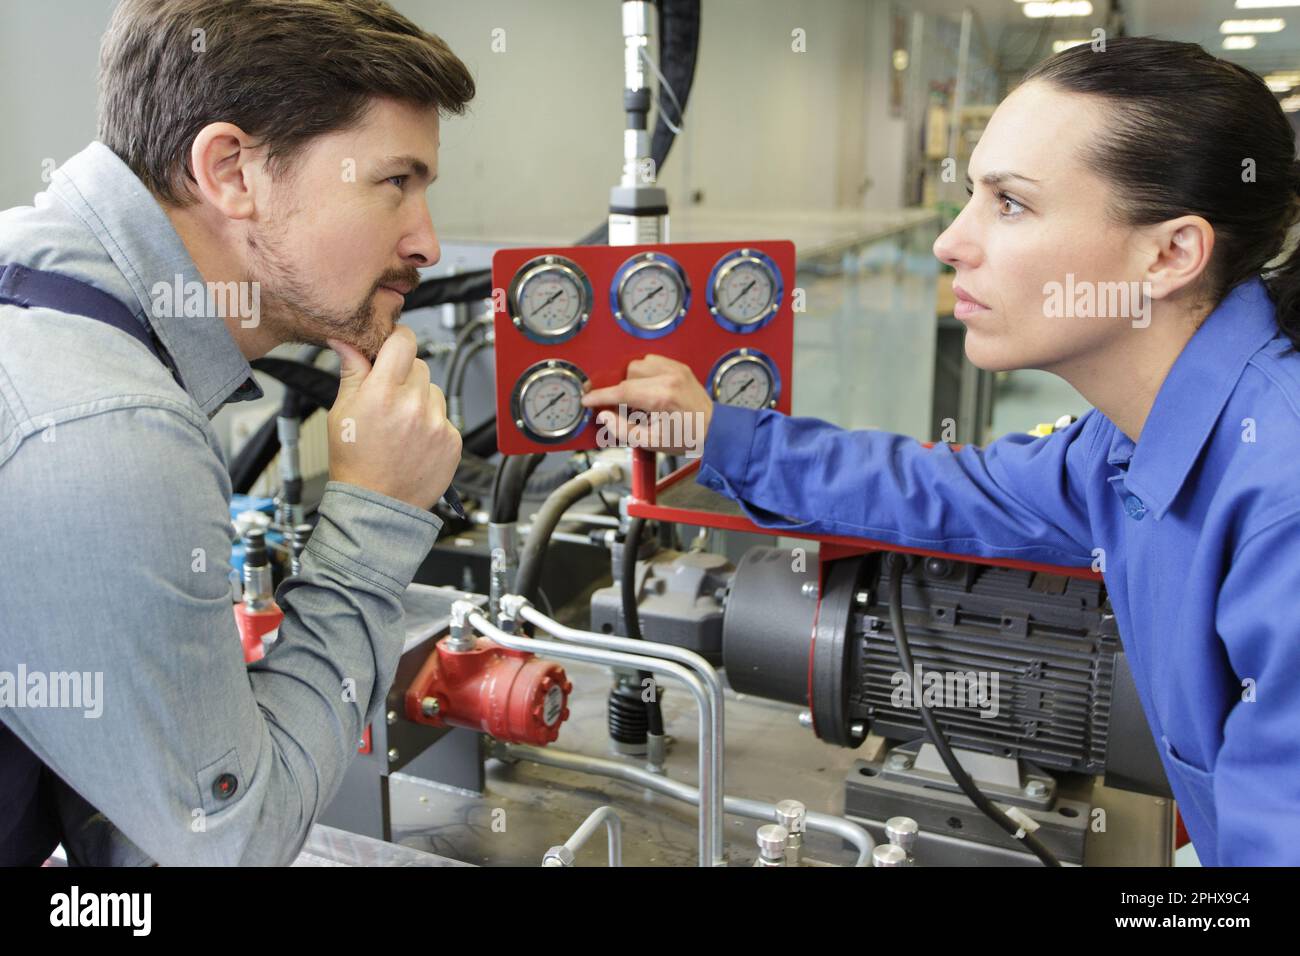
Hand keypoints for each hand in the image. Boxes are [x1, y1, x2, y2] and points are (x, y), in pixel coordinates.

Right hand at [327, 326, 461, 510]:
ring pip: (434, 390)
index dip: (397, 339)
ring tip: (400, 424)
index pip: (403, 341)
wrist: (377, 505)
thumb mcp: (341, 412)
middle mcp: (414, 405)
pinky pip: (445, 417)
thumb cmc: (355, 463)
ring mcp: (437, 423)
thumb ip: (351, 372)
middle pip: (419, 365)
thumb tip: (346, 342)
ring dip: (420, 399)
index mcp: (383, 393)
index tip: (391, 346)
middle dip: (404, 375)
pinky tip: (414, 439)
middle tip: (388, 398)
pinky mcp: (453, 439)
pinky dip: (432, 423)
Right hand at [580, 354, 713, 456]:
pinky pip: (652, 361)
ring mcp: (676, 369)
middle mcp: (669, 378)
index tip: (588, 400)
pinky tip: (648, 389)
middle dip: (620, 392)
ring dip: (632, 380)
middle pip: (628, 375)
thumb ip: (622, 430)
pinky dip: (644, 373)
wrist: (714, 430)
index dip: (601, 396)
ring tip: (639, 400)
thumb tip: (604, 416)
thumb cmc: (687, 438)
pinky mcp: (680, 366)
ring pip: (638, 364)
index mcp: (662, 397)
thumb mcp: (651, 442)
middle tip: (622, 409)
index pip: (622, 392)